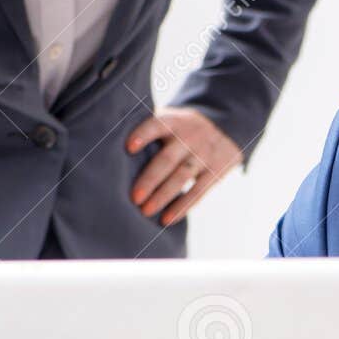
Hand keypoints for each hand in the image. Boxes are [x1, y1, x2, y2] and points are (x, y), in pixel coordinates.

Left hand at [126, 107, 243, 225]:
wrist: (227, 126)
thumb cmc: (182, 127)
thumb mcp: (171, 118)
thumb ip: (148, 128)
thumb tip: (110, 145)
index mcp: (174, 122)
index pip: (157, 125)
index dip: (143, 135)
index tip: (129, 147)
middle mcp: (189, 138)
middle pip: (168, 159)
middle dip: (150, 179)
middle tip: (134, 198)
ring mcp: (203, 155)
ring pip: (182, 177)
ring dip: (163, 196)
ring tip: (146, 211)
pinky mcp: (215, 172)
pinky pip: (198, 192)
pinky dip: (182, 207)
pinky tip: (166, 220)